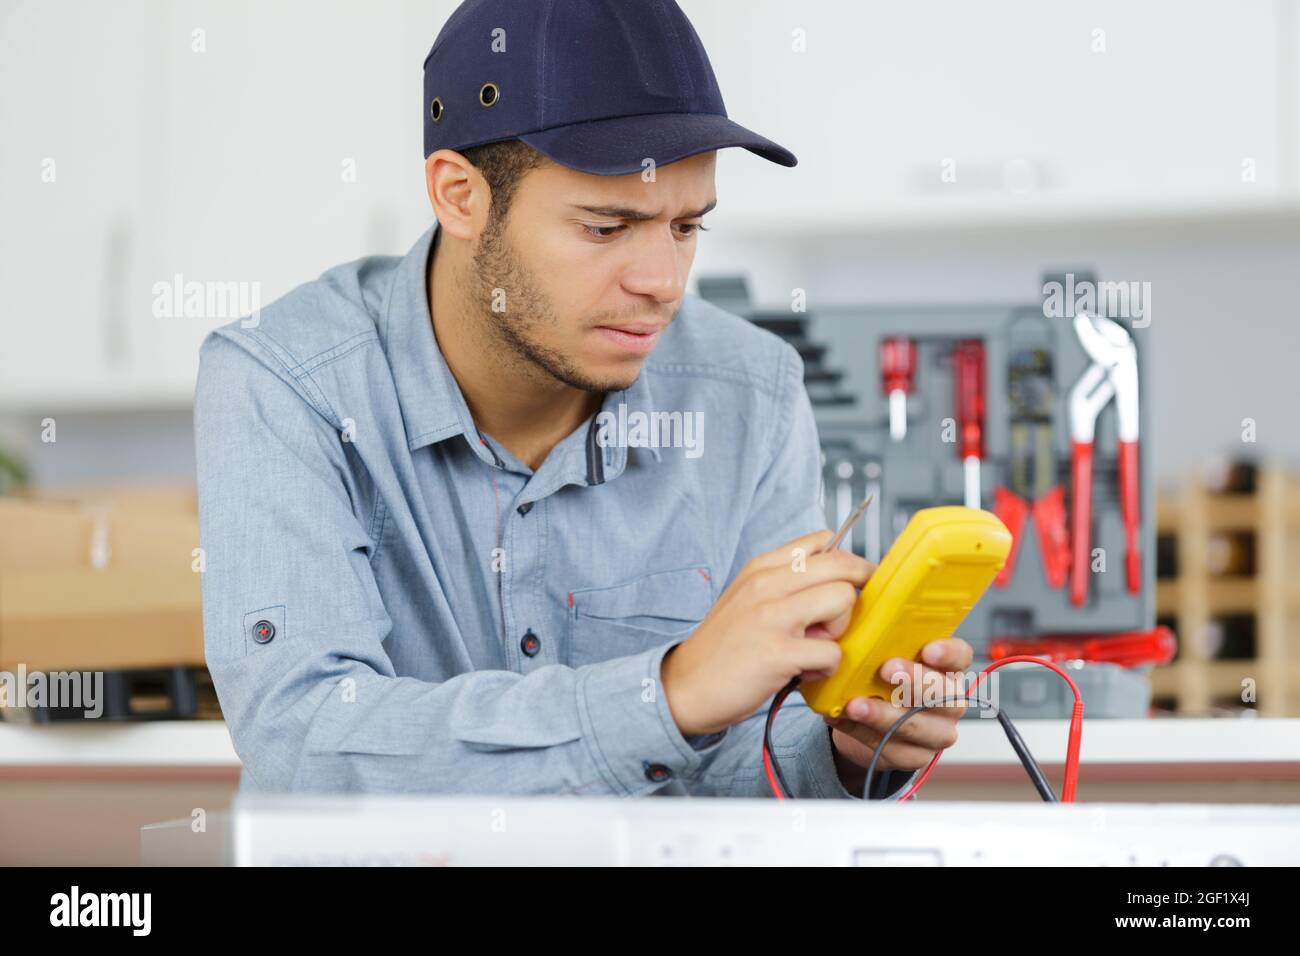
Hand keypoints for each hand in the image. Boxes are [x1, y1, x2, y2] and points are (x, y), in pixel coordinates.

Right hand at [661, 530, 874, 735]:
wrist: (685, 687)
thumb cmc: (724, 646)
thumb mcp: (746, 597)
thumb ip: (784, 582)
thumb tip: (835, 577)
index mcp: (761, 567)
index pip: (822, 541)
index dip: (847, 563)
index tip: (851, 583)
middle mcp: (766, 583)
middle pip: (842, 565)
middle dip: (855, 593)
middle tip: (841, 620)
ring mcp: (772, 616)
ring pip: (843, 599)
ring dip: (841, 629)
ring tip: (816, 647)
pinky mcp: (778, 652)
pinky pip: (833, 651)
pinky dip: (827, 667)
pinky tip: (805, 673)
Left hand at [826, 637, 974, 788]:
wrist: (868, 720)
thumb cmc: (880, 678)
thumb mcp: (884, 654)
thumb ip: (882, 641)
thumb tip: (857, 623)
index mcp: (947, 670)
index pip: (960, 657)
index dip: (948, 653)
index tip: (929, 649)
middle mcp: (949, 702)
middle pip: (944, 695)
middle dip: (914, 682)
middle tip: (886, 669)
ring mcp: (936, 732)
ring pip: (917, 727)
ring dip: (883, 715)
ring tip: (855, 704)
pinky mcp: (916, 756)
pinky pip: (892, 748)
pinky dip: (863, 733)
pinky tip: (844, 719)